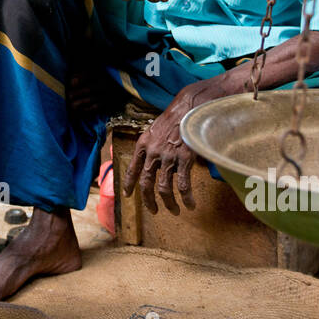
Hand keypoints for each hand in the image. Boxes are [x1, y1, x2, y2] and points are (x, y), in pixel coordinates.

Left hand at [122, 75, 234, 213]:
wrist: (188, 106)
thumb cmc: (174, 117)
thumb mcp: (155, 129)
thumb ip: (152, 147)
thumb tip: (156, 164)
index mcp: (143, 145)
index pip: (132, 169)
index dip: (129, 184)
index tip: (128, 195)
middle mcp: (152, 153)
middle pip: (146, 184)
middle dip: (148, 201)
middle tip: (153, 211)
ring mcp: (168, 158)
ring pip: (164, 189)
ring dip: (169, 204)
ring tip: (174, 211)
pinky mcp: (184, 160)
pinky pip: (183, 186)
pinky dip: (186, 198)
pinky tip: (190, 204)